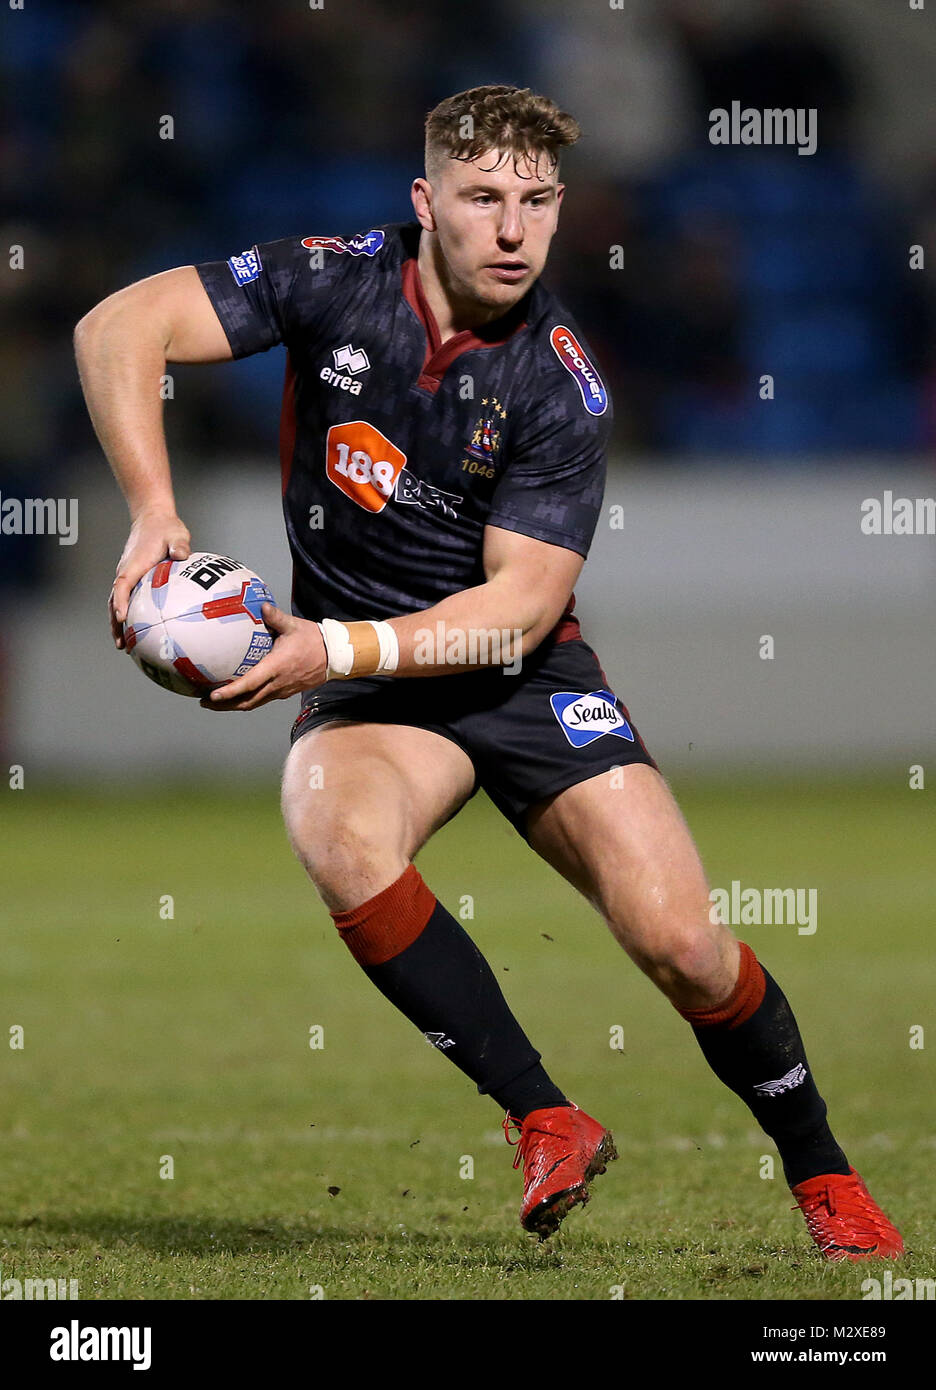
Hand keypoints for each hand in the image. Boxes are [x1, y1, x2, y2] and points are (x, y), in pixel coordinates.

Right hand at [110, 509, 190, 647]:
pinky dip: (127, 613)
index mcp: (134, 564)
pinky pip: (127, 598)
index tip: (121, 616)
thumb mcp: (176, 534)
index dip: (120, 601)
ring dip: (118, 622)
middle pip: (114, 600)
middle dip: (115, 622)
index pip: (122, 584)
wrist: (153, 518)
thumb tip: (182, 554)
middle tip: (122, 643)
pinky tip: (138, 629)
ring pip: (117, 602)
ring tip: (124, 644)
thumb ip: (179, 544)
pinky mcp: (134, 577)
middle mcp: (127, 571)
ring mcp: (128, 575)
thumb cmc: (165, 527)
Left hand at [201, 603, 327, 710]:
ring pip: (254, 703)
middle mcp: (277, 683)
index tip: (213, 696)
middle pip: (247, 702)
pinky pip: (262, 700)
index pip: (249, 684)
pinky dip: (247, 700)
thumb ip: (276, 617)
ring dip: (234, 706)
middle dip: (225, 706)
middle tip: (205, 702)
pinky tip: (239, 695)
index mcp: (276, 667)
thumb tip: (262, 606)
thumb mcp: (294, 626)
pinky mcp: (285, 692)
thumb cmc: (313, 640)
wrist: (333, 656)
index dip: (230, 692)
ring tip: (216, 703)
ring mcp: (281, 690)